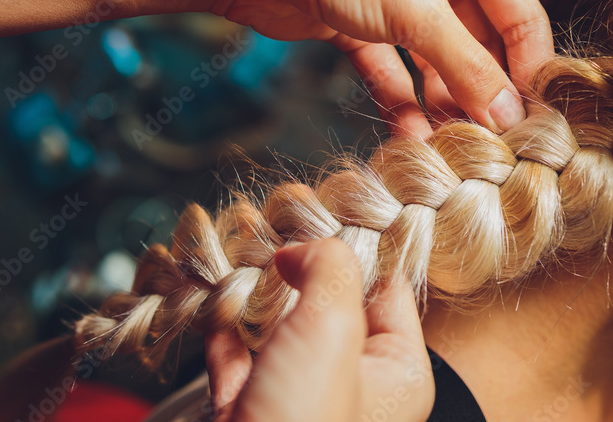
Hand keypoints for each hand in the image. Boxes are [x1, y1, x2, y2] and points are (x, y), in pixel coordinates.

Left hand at [205, 0, 552, 136]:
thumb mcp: (413, 10)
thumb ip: (466, 66)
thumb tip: (511, 117)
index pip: (520, 16)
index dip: (528, 72)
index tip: (534, 128)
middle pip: (479, 45)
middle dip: (482, 96)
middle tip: (490, 151)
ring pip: (435, 63)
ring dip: (441, 106)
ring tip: (449, 154)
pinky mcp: (360, 24)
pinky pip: (394, 70)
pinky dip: (401, 102)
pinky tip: (407, 140)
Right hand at [205, 239, 434, 421]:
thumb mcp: (332, 327)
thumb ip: (330, 267)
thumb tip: (307, 245)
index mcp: (396, 372)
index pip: (389, 289)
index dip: (359, 247)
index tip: (327, 211)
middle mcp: (353, 386)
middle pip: (328, 303)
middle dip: (297, 270)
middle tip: (273, 233)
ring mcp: (299, 400)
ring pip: (281, 328)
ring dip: (257, 297)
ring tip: (240, 260)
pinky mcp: (252, 412)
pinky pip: (240, 359)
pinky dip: (226, 335)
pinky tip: (215, 312)